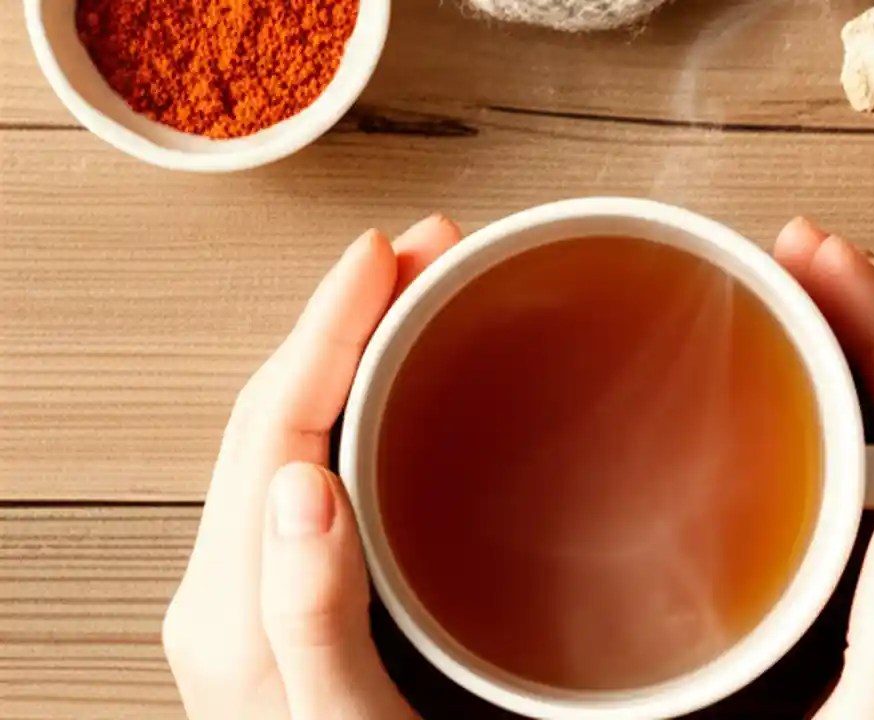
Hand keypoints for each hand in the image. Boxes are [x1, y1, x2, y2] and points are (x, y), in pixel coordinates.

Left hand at [162, 216, 460, 719]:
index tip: (385, 254)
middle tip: (427, 250)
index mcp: (234, 609)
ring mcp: (258, 583)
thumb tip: (302, 485)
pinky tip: (399, 386)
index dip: (331, 326)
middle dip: (349, 313)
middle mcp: (232, 584)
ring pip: (294, 427)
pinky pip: (312, 464)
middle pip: (278, 408)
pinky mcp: (294, 589)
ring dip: (353, 346)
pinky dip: (355, 402)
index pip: (275, 425)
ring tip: (419, 293)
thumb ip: (310, 619)